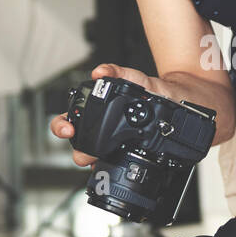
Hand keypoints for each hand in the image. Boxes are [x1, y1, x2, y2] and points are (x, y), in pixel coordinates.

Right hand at [49, 63, 163, 167]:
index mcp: (93, 110)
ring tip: (99, 160)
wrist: (174, 99)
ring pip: (94, 157)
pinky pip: (115, 162)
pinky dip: (111, 165)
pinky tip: (115, 164)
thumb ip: (115, 71)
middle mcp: (99, 128)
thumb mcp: (131, 77)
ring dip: (94, 161)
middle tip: (84, 154)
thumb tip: (99, 72)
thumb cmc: (149, 88)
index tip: (68, 130)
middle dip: (78, 152)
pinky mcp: (126, 152)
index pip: (67, 120)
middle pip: (78, 144)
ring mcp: (112, 142)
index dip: (61, 126)